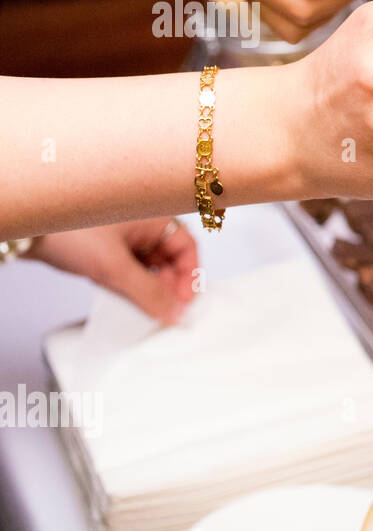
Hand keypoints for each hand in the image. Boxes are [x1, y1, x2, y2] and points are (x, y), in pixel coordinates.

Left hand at [28, 218, 198, 324]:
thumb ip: (149, 294)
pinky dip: (132, 285)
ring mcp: (124, 236)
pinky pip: (131, 269)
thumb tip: (175, 313)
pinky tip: (125, 297)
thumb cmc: (68, 231)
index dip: (189, 276)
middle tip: (164, 310)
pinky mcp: (108, 248)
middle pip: (170, 259)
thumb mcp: (114, 268)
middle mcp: (142, 225)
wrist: (25, 232)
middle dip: (169, 286)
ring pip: (150, 266)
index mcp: (153, 217)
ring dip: (150, 288)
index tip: (183, 302)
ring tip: (143, 306)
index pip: (187, 248)